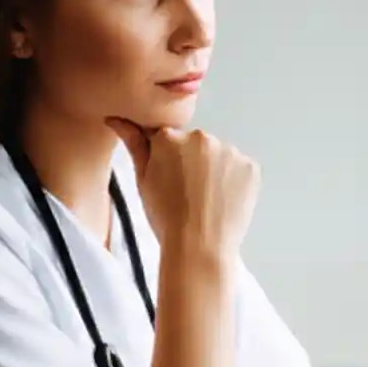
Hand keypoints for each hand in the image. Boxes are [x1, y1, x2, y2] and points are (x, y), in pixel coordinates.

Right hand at [106, 118, 258, 256]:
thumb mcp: (143, 180)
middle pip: (196, 145)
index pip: (167, 138)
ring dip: (215, 170)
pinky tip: (223, 201)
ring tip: (206, 200)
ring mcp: (229, 151)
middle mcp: (201, 137)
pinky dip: (234, 181)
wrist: (199, 246)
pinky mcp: (250, 167)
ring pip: (219, 156)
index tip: (170, 179)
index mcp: (169, 137)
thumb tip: (117, 120)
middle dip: (192, 162)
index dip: (168, 160)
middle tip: (187, 193)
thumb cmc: (167, 218)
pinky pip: (240, 169)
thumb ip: (134, 144)